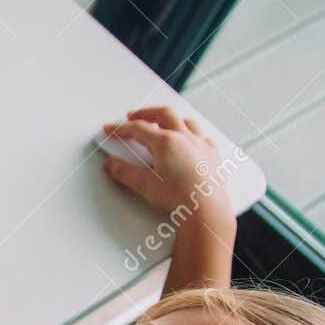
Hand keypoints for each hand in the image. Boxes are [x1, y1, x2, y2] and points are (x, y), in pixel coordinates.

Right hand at [101, 107, 230, 223]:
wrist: (206, 211)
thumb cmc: (181, 199)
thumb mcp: (144, 185)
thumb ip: (124, 172)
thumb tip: (112, 164)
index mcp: (166, 142)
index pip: (138, 129)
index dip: (120, 128)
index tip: (111, 129)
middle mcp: (185, 138)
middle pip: (162, 114)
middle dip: (145, 113)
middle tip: (133, 116)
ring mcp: (201, 145)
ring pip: (185, 122)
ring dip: (170, 120)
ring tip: (162, 123)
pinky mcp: (213, 155)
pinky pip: (202, 136)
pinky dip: (192, 134)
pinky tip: (189, 140)